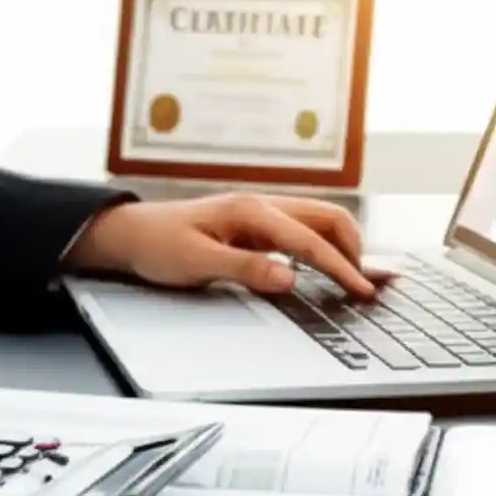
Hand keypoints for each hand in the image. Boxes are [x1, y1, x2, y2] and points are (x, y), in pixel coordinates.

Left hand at [65, 193, 384, 295]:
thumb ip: (245, 269)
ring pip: (319, 220)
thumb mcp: (197, 263)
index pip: (309, 240)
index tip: (361, 290)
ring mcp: (260, 212)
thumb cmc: (158, 245)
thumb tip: (289, 277)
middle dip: (353, 249)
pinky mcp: (257, 223)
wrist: (131, 232)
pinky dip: (325, 245)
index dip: (340, 267)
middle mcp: (261, 205)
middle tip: (364, 286)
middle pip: (328, 218)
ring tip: (357, 277)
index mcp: (250, 211)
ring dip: (342, 245)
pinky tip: (329, 264)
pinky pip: (303, 229)